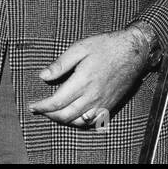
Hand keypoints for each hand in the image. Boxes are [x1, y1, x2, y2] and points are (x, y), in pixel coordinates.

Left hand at [27, 27, 153, 127]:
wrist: (134, 51)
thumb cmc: (107, 46)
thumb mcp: (81, 47)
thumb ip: (61, 63)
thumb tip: (43, 76)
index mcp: (83, 81)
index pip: (57, 101)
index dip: (42, 106)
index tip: (33, 105)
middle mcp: (92, 96)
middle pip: (65, 115)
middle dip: (49, 114)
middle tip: (39, 109)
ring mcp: (102, 102)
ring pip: (77, 121)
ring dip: (62, 120)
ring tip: (53, 113)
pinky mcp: (109, 105)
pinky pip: (91, 121)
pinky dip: (79, 122)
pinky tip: (73, 115)